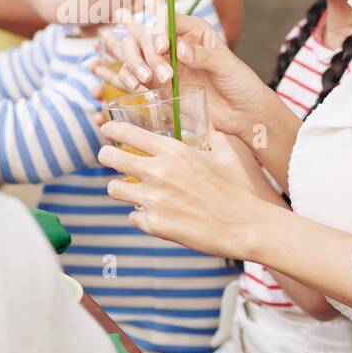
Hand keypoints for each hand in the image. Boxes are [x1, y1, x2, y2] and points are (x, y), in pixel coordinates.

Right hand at [94, 10, 271, 136]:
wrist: (242, 113)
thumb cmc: (241, 84)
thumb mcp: (226, 66)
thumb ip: (202, 55)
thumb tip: (178, 48)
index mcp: (193, 30)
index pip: (166, 20)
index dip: (158, 30)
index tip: (161, 48)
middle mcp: (174, 43)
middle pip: (144, 36)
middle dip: (142, 51)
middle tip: (151, 73)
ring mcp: (164, 64)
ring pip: (134, 55)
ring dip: (133, 66)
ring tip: (141, 82)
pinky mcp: (158, 84)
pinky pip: (134, 77)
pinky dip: (127, 79)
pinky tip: (129, 85)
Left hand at [98, 120, 283, 260]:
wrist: (245, 226)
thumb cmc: (238, 189)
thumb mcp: (226, 154)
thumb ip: (213, 136)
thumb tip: (210, 125)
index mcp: (173, 151)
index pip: (127, 133)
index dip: (111, 129)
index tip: (106, 130)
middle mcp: (157, 172)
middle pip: (109, 157)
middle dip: (107, 156)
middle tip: (110, 159)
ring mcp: (153, 200)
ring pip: (113, 189)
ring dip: (121, 189)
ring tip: (131, 191)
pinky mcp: (154, 225)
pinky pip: (132, 217)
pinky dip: (140, 216)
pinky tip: (155, 215)